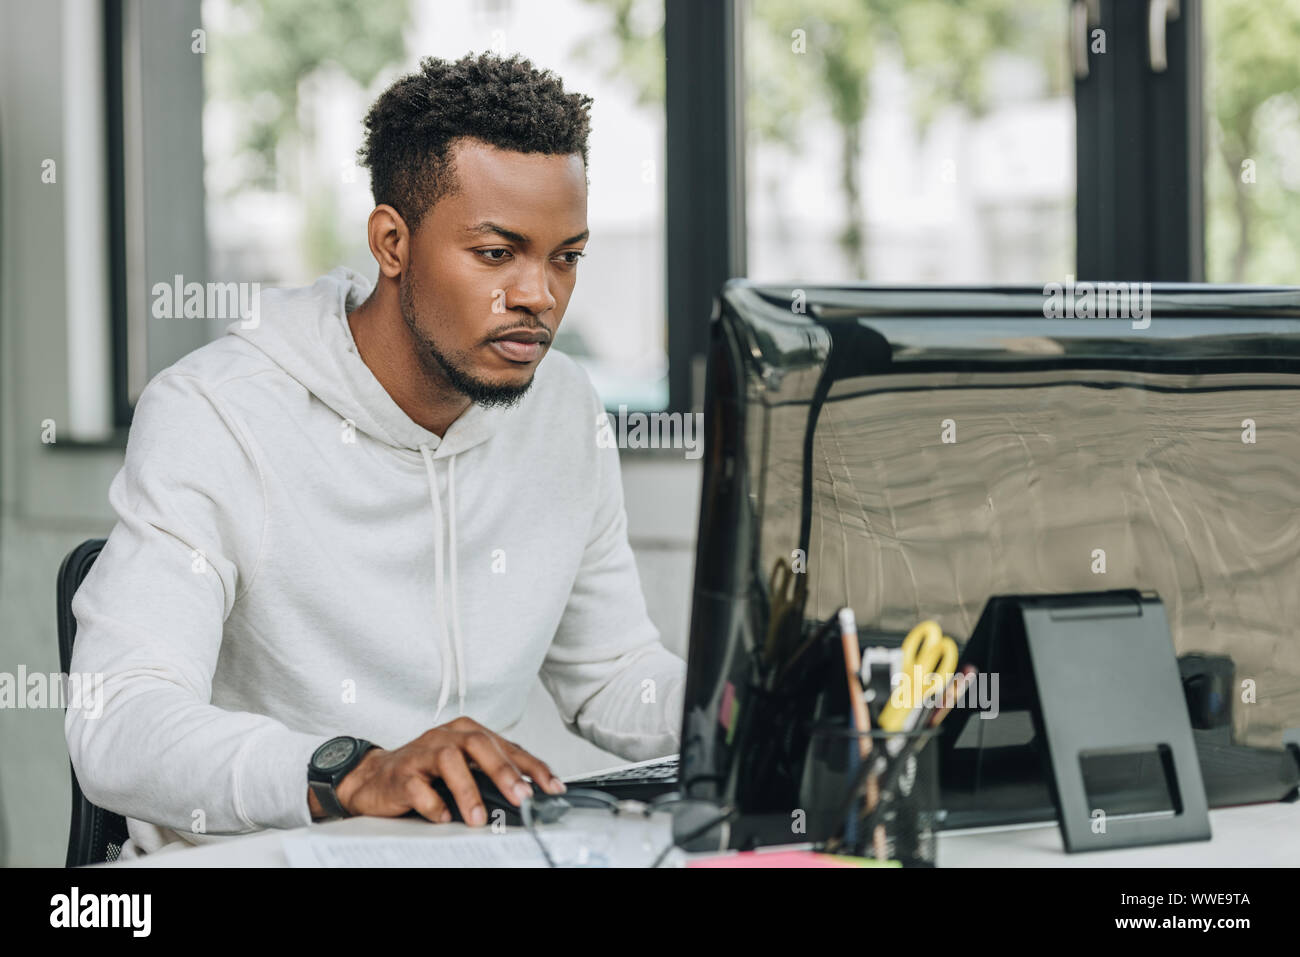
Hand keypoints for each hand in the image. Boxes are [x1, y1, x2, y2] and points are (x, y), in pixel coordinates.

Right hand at [320, 717, 566, 826]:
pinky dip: (433, 804)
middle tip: (521, 797)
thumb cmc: (426, 772)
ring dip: (468, 791)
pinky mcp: (402, 773)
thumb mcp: (464, 768)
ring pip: (449, 761)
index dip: (532, 767)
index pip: (507, 746)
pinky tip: (443, 817)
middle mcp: (447, 737)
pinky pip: (419, 787)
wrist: (375, 778)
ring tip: (478, 818)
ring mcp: (422, 753)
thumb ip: (492, 775)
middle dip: (504, 772)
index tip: (551, 787)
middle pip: (479, 745)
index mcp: (467, 732)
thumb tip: (529, 794)